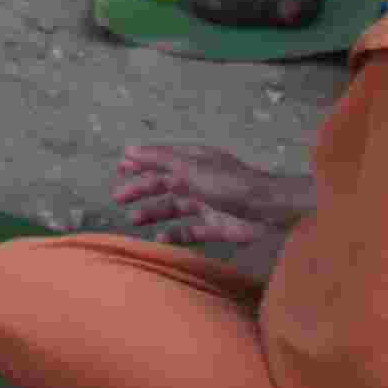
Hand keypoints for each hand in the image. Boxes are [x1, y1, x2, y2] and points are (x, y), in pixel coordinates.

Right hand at [108, 141, 316, 257]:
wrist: (269, 211)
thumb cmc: (229, 184)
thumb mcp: (190, 167)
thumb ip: (159, 159)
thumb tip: (129, 149)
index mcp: (195, 162)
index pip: (163, 160)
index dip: (141, 163)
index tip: (119, 169)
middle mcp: (200, 181)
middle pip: (165, 185)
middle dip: (141, 190)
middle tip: (118, 198)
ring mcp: (209, 205)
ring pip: (175, 208)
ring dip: (154, 212)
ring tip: (134, 219)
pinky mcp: (218, 228)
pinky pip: (192, 231)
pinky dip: (175, 234)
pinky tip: (161, 238)